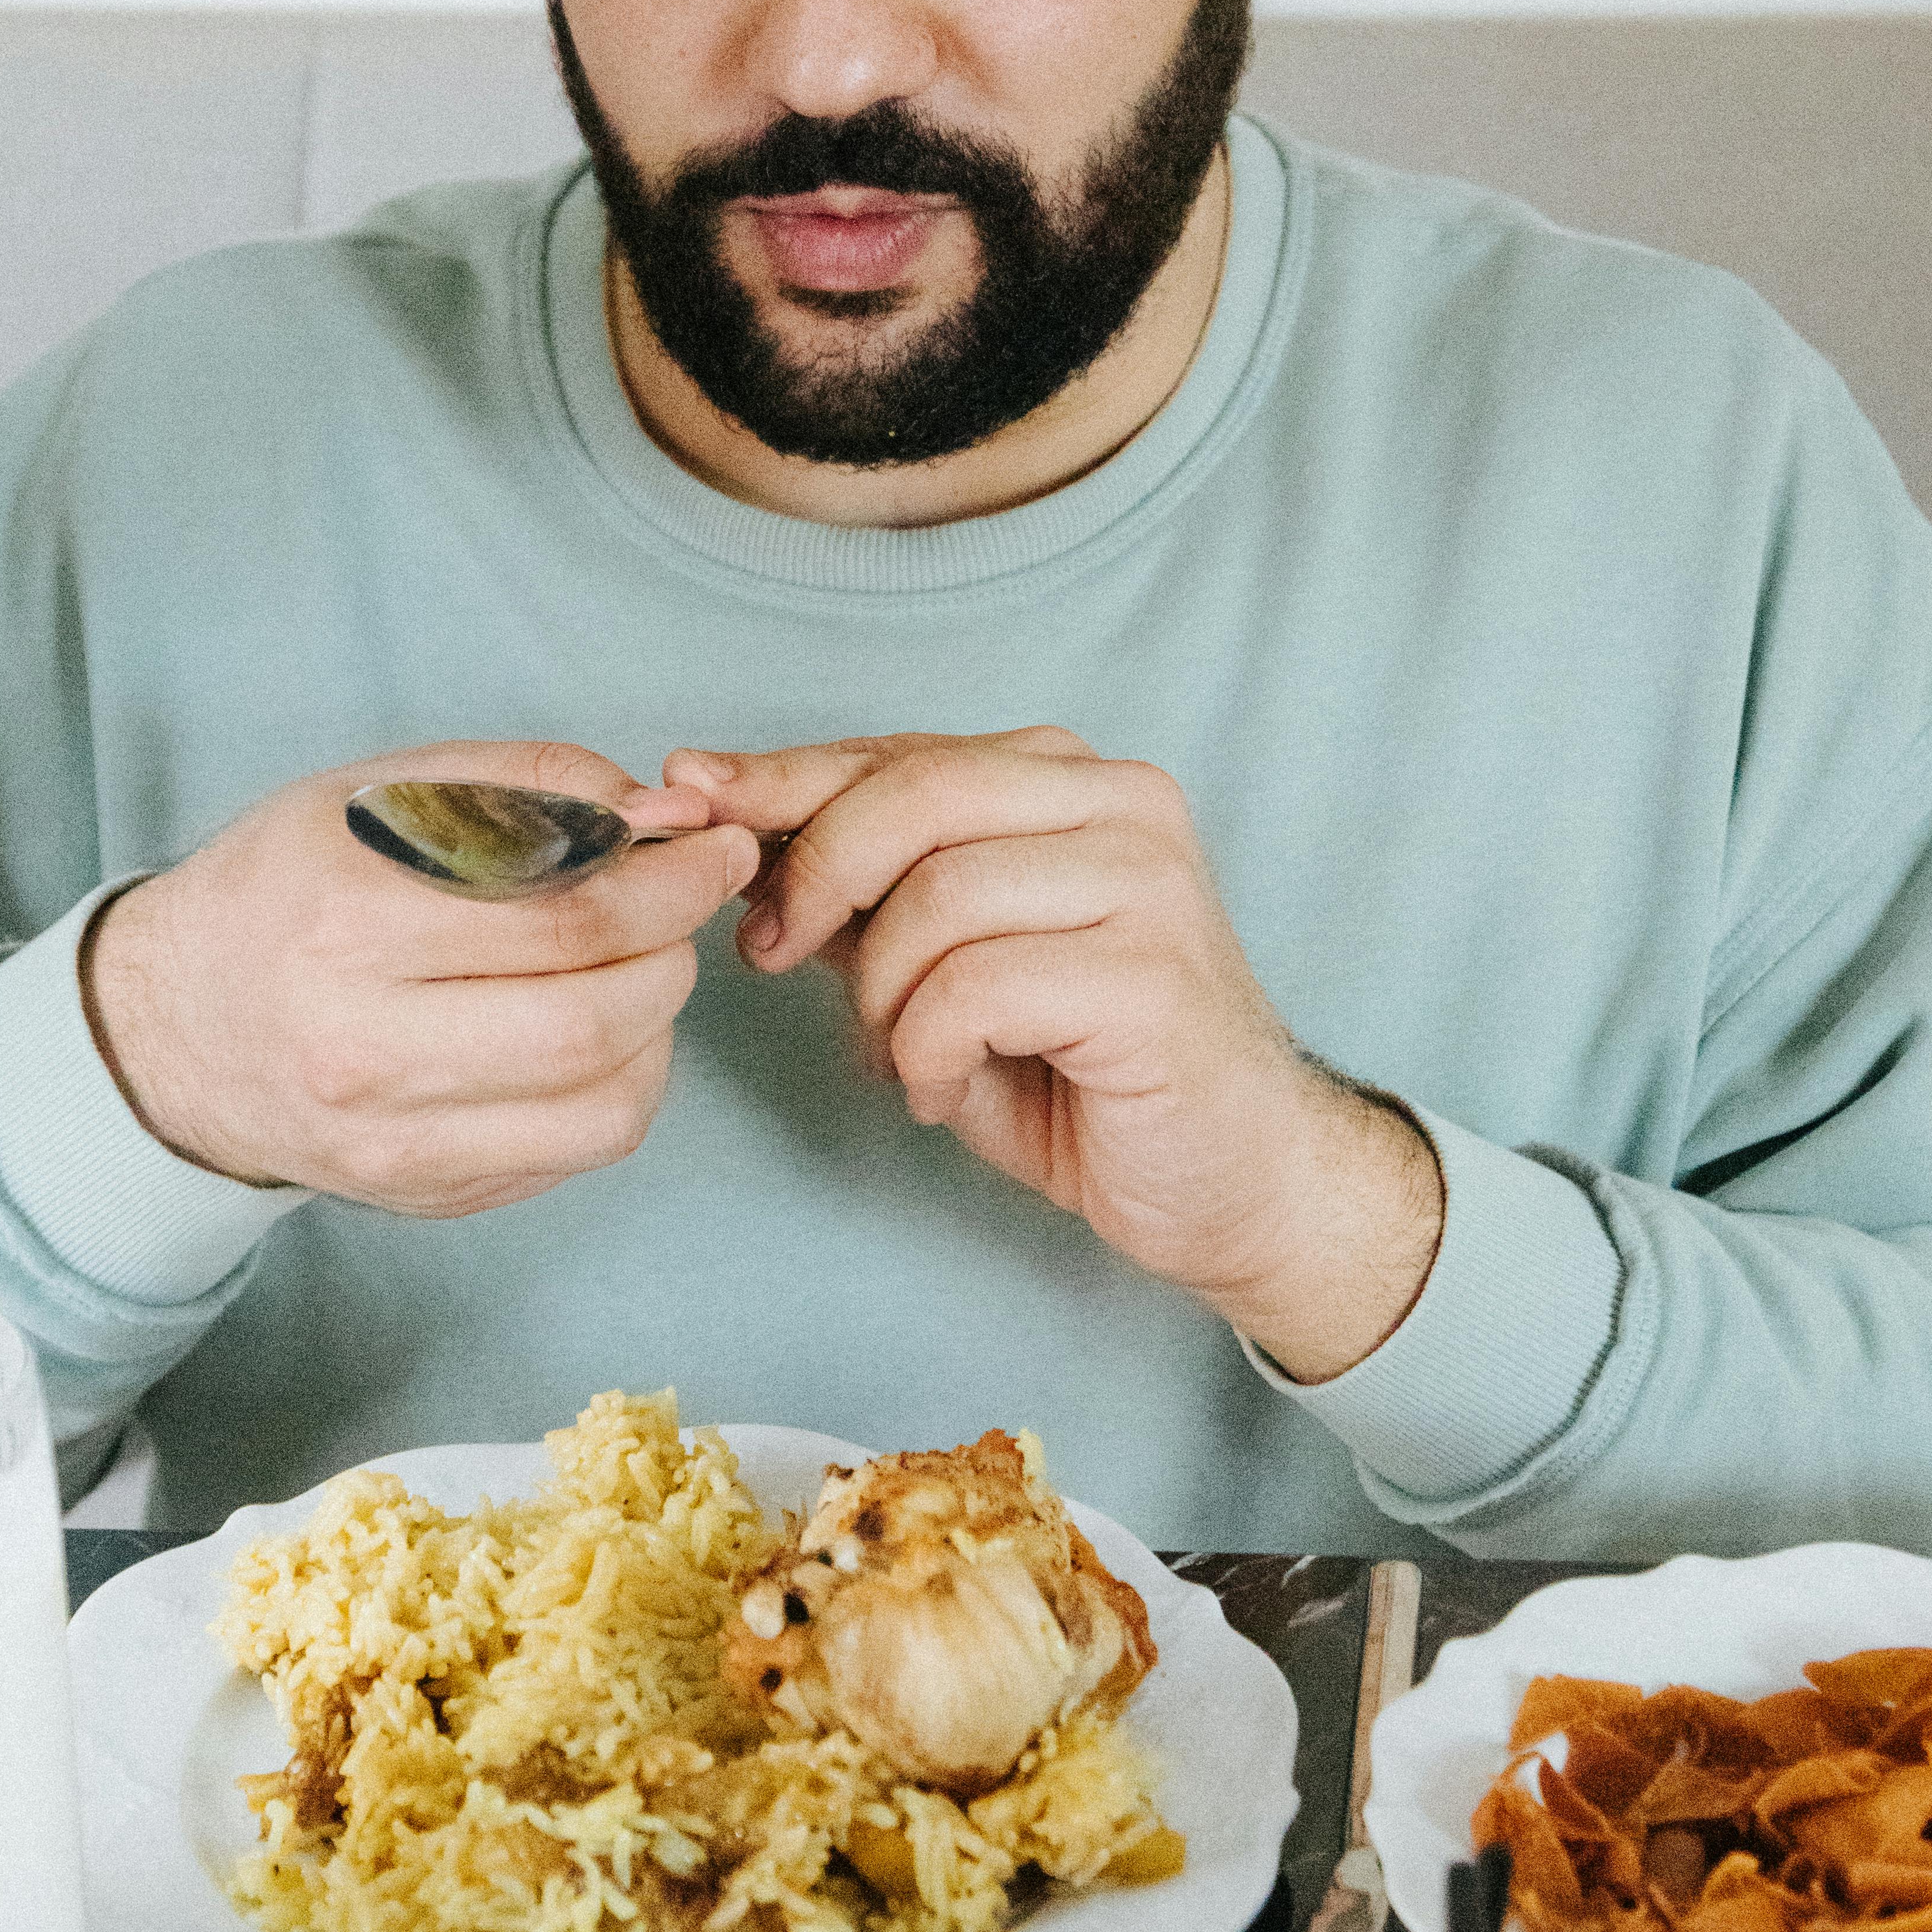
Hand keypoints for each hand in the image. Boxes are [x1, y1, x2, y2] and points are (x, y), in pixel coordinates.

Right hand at [84, 740, 756, 1211]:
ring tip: (644, 965)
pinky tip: (603, 1030)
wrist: (167, 1029)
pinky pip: (577, 1151)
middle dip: (673, 949)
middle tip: (687, 903)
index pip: (562, 914)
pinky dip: (624, 1084)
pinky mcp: (424, 1195)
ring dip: (662, 1025)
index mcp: (346, 928)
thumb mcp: (373, 794)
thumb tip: (666, 813)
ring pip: (605, 1104)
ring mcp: (394, 1143)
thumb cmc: (280, 891)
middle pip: (591, 1018)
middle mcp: (364, 1050)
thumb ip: (526, 783)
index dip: (668, 879)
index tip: (715, 846)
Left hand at [667, 728, 1443, 1380]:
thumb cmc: (1087, 1073)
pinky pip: (974, 988)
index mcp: (1075, 782)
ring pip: (936, 896)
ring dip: (882, 995)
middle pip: (913, 795)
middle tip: (772, 954)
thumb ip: (867, 892)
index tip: (689, 796)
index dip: (784, 777)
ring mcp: (1149, 889)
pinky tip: (946, 1088)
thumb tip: (726, 819)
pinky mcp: (1152, 980)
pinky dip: (928, 1051)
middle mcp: (1124, 807)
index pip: (903, 751)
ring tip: (906, 1056)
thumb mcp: (948, 963)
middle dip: (815, 876)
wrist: (1242, 1180)